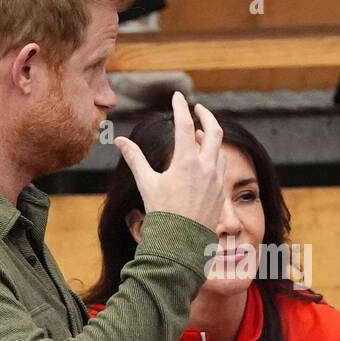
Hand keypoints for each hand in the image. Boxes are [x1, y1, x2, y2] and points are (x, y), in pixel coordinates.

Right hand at [115, 91, 225, 230]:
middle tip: (199, 107)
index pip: (185, 124)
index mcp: (187, 162)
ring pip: (219, 150)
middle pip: (214, 131)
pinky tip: (206, 159)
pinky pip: (221, 168)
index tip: (177, 96)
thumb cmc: (161, 214)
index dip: (180, 107)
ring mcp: (216, 181)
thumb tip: (118, 140)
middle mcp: (206, 168)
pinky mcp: (221, 193)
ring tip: (199, 134)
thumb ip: (135, 158)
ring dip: (210, 138)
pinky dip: (214, 157)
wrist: (181, 244)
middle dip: (206, 115)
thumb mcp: (146, 184)